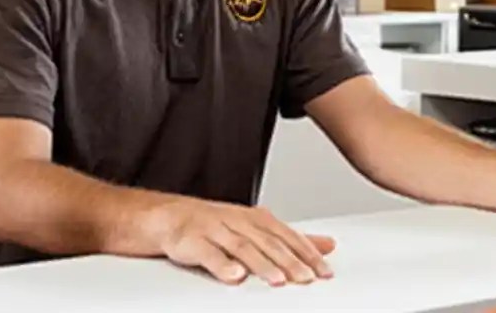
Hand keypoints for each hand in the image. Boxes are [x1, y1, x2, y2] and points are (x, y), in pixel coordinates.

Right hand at [141, 196, 334, 285]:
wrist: (168, 216)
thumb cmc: (215, 225)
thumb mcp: (256, 228)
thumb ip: (291, 239)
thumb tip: (327, 245)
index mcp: (256, 218)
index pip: (287, 235)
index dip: (306, 253)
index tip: (323, 270)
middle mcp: (238, 221)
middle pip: (268, 242)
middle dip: (289, 261)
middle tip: (306, 278)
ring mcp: (215, 230)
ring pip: (243, 247)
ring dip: (261, 264)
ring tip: (278, 280)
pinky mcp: (193, 241)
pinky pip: (209, 253)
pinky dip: (222, 265)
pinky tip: (235, 276)